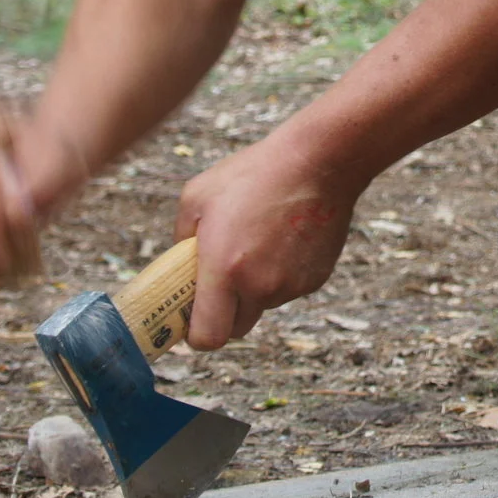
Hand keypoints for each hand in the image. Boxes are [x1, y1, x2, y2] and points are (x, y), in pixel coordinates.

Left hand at [178, 130, 359, 348]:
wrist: (317, 162)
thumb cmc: (253, 174)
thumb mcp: (196, 197)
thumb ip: (181, 240)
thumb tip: (181, 265)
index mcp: (223, 269)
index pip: (207, 336)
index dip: (196, 335)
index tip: (191, 321)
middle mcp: (259, 285)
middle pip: (235, 328)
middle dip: (224, 312)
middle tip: (221, 280)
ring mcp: (290, 285)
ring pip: (263, 304)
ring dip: (255, 287)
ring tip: (258, 241)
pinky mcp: (315, 279)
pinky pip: (288, 289)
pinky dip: (281, 274)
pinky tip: (283, 238)